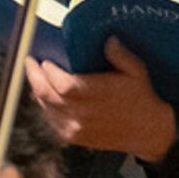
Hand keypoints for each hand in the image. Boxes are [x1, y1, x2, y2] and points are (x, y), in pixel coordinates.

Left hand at [25, 39, 177, 164]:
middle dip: (34, 76)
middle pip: (46, 94)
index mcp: (97, 96)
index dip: (47, 72)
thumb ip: (120, 56)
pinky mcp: (73, 137)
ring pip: (45, 107)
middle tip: (30, 63)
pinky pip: (51, 119)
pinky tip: (47, 96)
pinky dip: (46, 105)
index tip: (43, 61)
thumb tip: (108, 40)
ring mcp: (76, 127)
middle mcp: (83, 113)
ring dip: (38, 90)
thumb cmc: (141, 100)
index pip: (61, 84)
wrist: (148, 132)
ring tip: (37, 77)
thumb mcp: (136, 73)